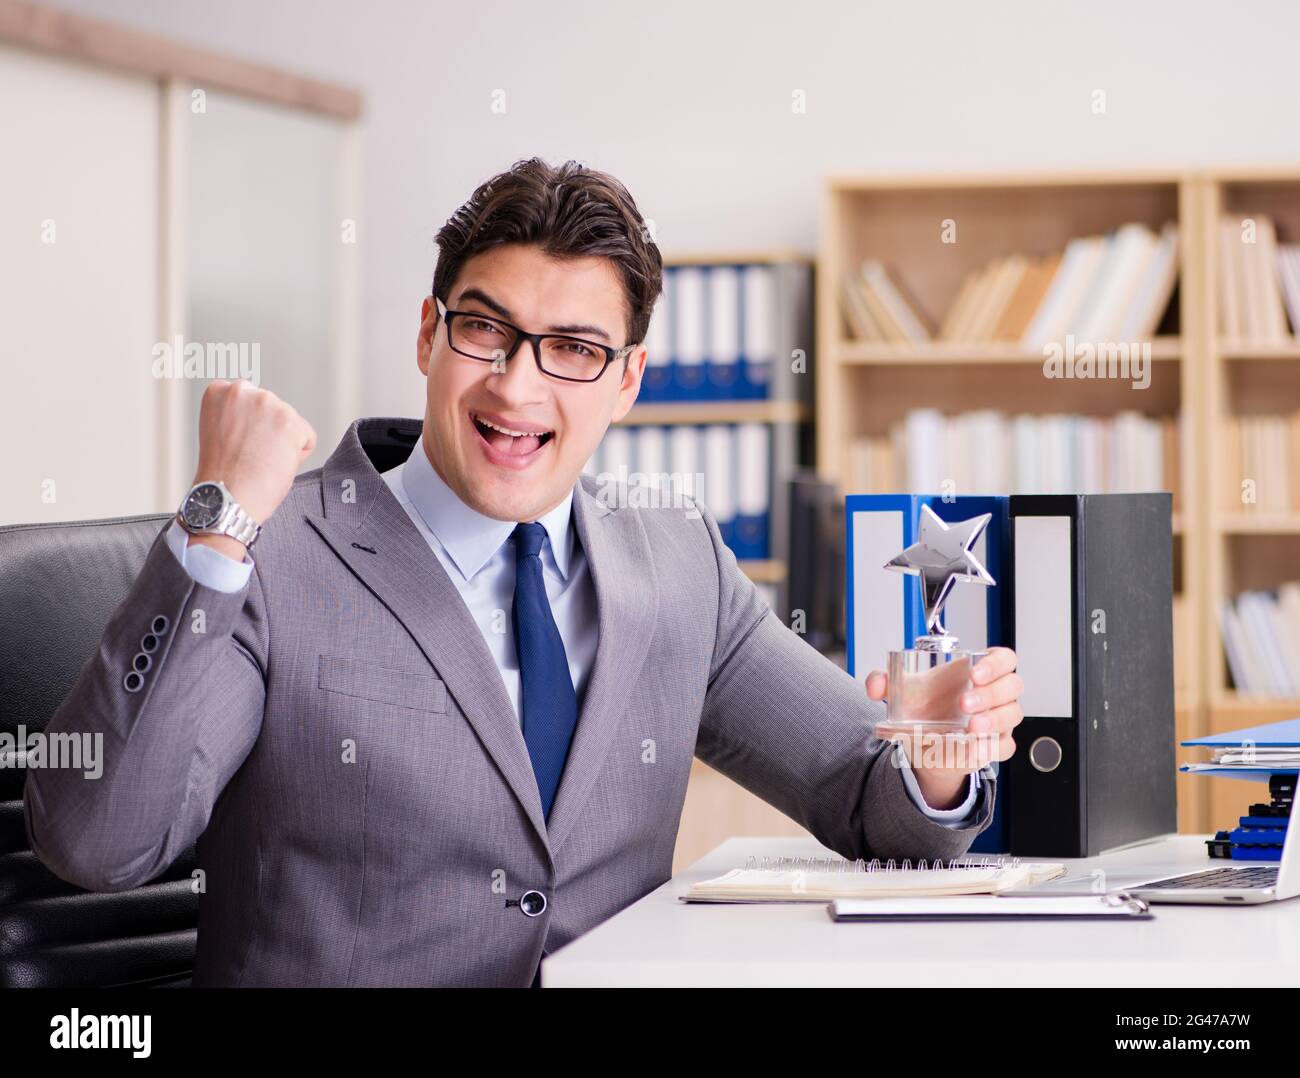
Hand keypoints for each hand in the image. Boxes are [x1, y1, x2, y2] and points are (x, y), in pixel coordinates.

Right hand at [185, 380, 315, 559]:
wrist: (224, 498)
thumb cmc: (222, 475)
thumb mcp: (221, 429)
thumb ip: (240, 415)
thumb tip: (265, 417)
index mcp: (220, 391)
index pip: (253, 400)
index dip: (249, 427)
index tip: (238, 442)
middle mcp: (242, 390)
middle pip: (275, 410)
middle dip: (268, 433)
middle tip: (249, 455)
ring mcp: (267, 404)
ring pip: (292, 424)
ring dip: (283, 444)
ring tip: (259, 461)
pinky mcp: (290, 421)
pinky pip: (307, 438)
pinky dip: (297, 456)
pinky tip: (274, 464)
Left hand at [865, 646, 1023, 810]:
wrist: (924, 744)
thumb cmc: (925, 708)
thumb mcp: (903, 690)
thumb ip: (885, 681)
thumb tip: (875, 685)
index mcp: (978, 672)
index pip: (1004, 659)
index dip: (996, 663)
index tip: (975, 673)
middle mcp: (994, 694)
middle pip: (1013, 685)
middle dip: (991, 693)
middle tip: (965, 702)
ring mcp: (999, 720)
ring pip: (1012, 715)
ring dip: (993, 719)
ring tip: (970, 726)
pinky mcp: (996, 745)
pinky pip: (1004, 746)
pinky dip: (990, 747)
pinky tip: (973, 748)